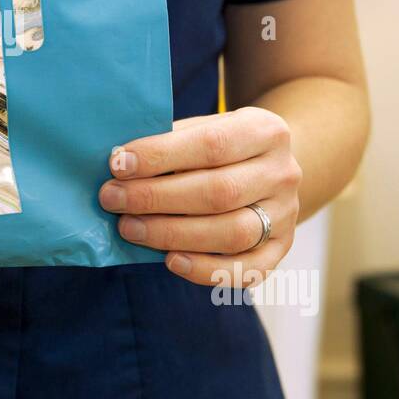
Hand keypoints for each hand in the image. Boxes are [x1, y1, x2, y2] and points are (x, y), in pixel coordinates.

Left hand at [100, 107, 300, 287]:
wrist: (268, 165)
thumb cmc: (220, 146)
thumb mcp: (202, 128)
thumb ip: (170, 143)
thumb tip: (120, 164)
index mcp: (266, 131)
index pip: (212, 144)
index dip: (161, 156)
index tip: (118, 165)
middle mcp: (283, 173)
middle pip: (219, 192)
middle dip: (157, 198)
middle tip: (113, 200)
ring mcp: (286, 214)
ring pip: (232, 233)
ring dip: (172, 234)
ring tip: (129, 228)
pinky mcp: (281, 249)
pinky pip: (246, 270)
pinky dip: (205, 269)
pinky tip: (169, 260)